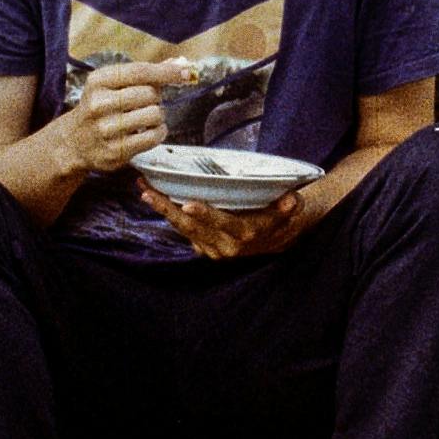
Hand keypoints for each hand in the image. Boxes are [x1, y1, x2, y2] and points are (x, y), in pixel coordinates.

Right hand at [64, 58, 196, 174]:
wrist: (74, 142)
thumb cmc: (101, 106)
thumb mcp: (112, 84)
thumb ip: (145, 73)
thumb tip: (179, 64)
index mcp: (99, 81)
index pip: (140, 72)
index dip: (167, 72)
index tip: (186, 72)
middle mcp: (100, 104)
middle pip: (150, 93)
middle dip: (156, 97)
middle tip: (147, 102)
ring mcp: (107, 130)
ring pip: (154, 115)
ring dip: (158, 115)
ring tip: (146, 117)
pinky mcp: (116, 151)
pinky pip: (153, 137)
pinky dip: (159, 132)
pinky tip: (150, 130)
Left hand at [136, 181, 305, 261]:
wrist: (284, 236)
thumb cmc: (285, 215)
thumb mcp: (294, 208)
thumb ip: (291, 206)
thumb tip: (291, 200)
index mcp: (246, 235)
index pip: (223, 224)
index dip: (205, 215)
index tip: (187, 203)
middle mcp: (227, 247)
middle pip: (192, 228)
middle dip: (167, 209)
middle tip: (147, 191)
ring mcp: (214, 248)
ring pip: (184, 230)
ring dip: (163, 210)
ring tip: (144, 190)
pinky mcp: (206, 246)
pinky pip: (185, 231)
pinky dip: (169, 216)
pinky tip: (156, 198)